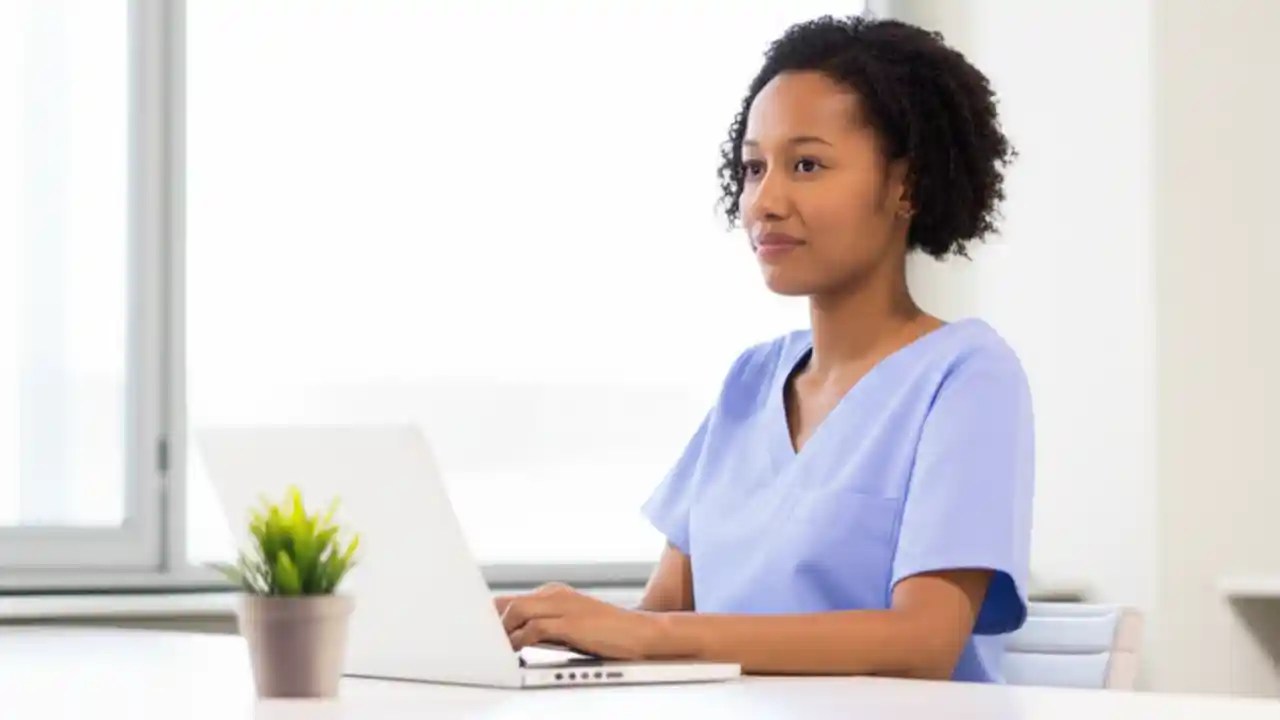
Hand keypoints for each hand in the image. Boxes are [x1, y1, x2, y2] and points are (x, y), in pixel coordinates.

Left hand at [494, 583, 664, 659]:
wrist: (637, 632)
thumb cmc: (604, 632)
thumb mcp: (568, 625)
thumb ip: (542, 625)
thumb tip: (513, 636)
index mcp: (553, 593)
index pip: (511, 599)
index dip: (492, 616)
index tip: (481, 632)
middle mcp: (555, 595)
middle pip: (509, 603)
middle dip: (492, 624)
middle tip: (483, 643)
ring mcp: (563, 606)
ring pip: (518, 611)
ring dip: (504, 632)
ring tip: (498, 649)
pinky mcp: (570, 623)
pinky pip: (535, 628)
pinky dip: (522, 640)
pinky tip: (518, 650)